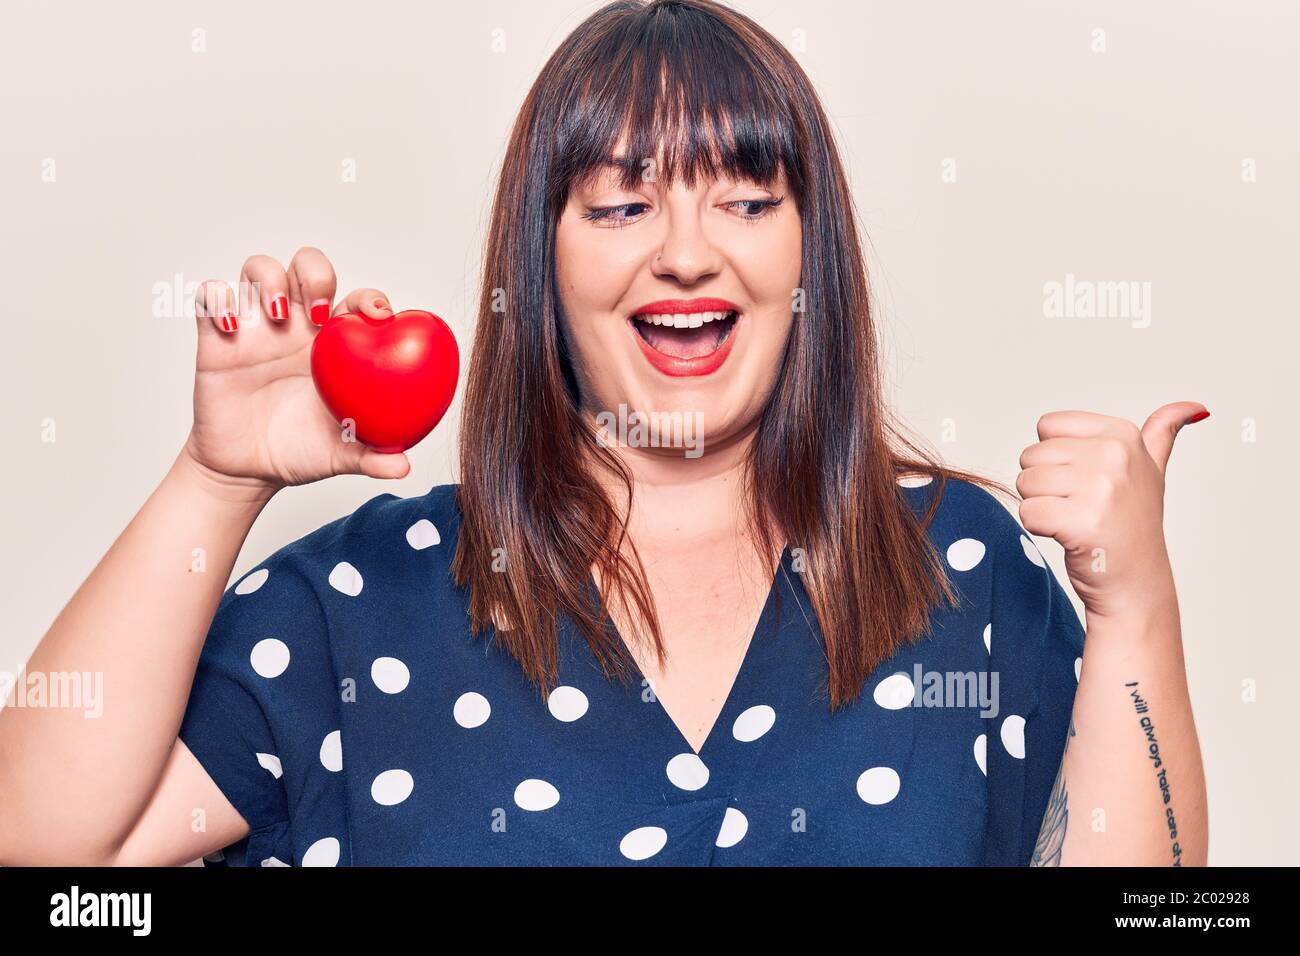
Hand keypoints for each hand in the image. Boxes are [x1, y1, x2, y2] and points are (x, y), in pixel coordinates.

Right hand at [182, 247, 411, 497]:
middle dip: (315, 273)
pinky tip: (231, 328)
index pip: (356, 301)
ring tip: (278, 314)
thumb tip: (404, 468)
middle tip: (319, 310)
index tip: (377, 315)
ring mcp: (256, 326)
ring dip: (270, 278)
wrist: (245, 469)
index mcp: (334, 345)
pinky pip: (210, 296)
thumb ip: (370, 457)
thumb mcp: (338, 455)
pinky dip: (218, 298)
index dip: (369, 299)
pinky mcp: (215, 335)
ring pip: (260, 269)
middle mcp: (296, 325)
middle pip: (307, 267)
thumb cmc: (297, 452)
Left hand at [1016, 401, 1208, 620]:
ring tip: (1075, 519)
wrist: (1136, 582)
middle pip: (1031, 455)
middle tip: (1080, 506)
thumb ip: (1162, 433)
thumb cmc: (1132, 525)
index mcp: (1123, 434)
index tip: (1086, 480)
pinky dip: (1038, 528)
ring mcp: (1100, 488)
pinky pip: (1027, 512)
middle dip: (1045, 484)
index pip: (1047, 426)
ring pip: (1025, 483)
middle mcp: (1114, 455)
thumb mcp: (1152, 471)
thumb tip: (1194, 407)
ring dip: (1041, 506)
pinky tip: (1068, 537)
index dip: (1056, 456)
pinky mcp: (1081, 521)